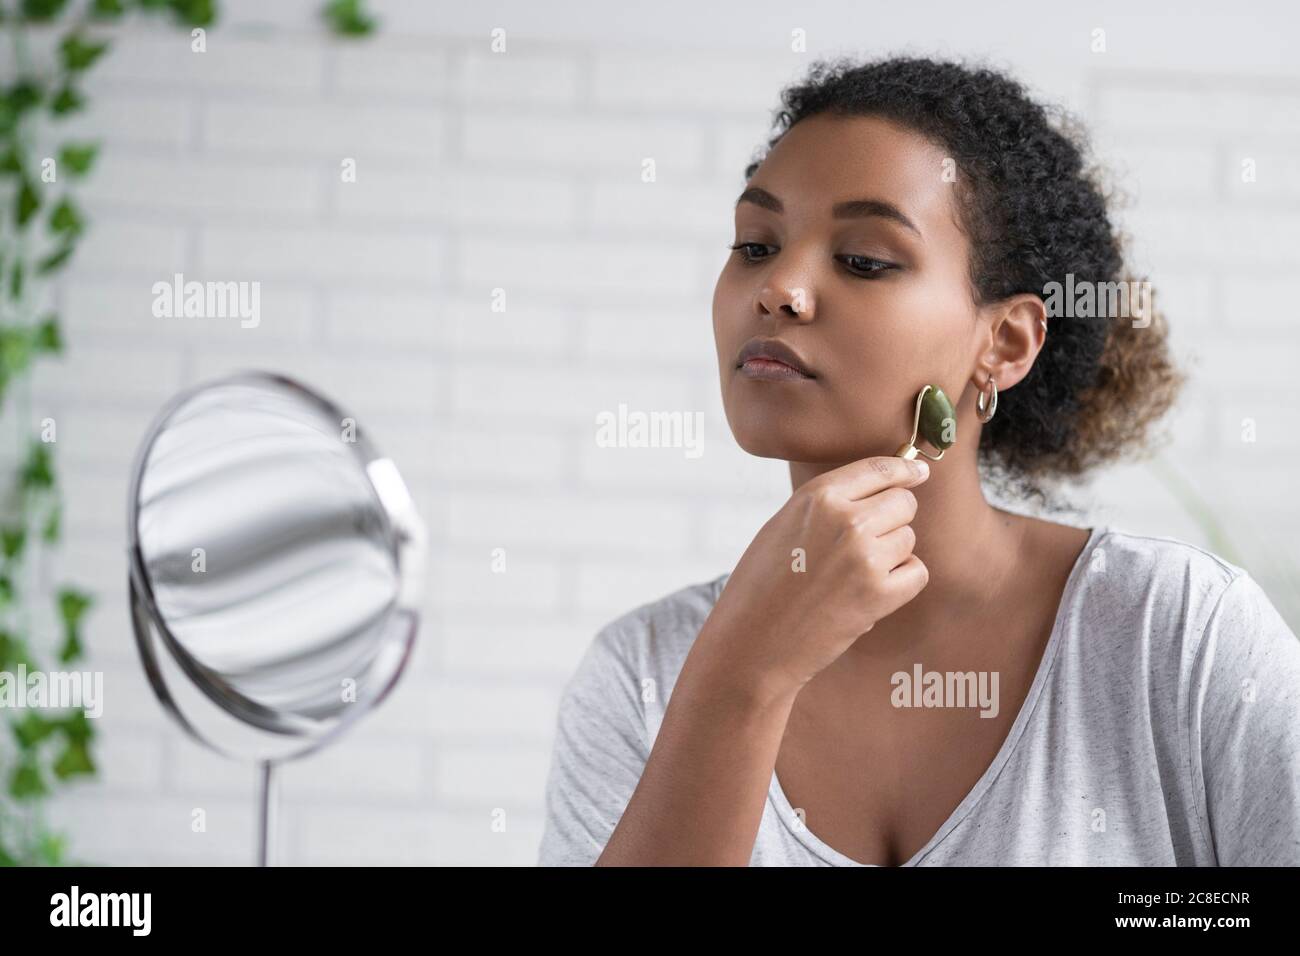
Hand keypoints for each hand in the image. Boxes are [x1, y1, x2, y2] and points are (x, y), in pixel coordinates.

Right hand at [697, 455, 930, 699]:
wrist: (752, 642)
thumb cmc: (761, 585)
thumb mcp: (784, 525)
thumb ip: (828, 504)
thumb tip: (880, 488)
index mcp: (818, 496)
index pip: (879, 469)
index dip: (905, 470)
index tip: (918, 473)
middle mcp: (846, 520)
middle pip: (903, 503)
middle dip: (892, 520)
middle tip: (862, 546)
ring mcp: (865, 557)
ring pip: (908, 539)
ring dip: (891, 555)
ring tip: (851, 575)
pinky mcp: (879, 594)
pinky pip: (916, 572)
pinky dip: (901, 582)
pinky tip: (869, 593)